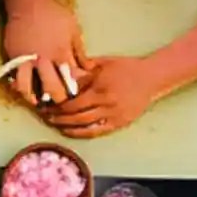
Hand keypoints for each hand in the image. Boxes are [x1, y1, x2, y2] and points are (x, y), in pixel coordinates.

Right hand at [3, 0, 87, 105]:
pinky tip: (22, 89)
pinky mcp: (13, 57)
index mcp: (61, 53)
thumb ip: (79, 52)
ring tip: (37, 102)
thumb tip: (89, 69)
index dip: (73, 90)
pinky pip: (14, 77)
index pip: (70, 79)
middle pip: (50, 88)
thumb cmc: (54, 14)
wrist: (28, 3)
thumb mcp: (73, 30)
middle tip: (59, 103)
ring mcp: (26, 60)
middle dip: (56, 99)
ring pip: (27, 87)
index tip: (75, 96)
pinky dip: (18, 86)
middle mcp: (43, 60)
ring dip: (32, 97)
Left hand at [42, 55, 158, 138]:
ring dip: (65, 126)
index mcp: (100, 87)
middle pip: (75, 115)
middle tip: (44, 116)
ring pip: (84, 125)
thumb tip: (61, 72)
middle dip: (57, 117)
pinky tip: (69, 131)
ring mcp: (114, 114)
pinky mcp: (120, 122)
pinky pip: (97, 131)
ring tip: (53, 124)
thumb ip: (83, 69)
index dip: (56, 105)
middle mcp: (106, 103)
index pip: (72, 101)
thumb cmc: (125, 67)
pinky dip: (81, 133)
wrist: (152, 77)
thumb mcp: (103, 63)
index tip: (44, 104)